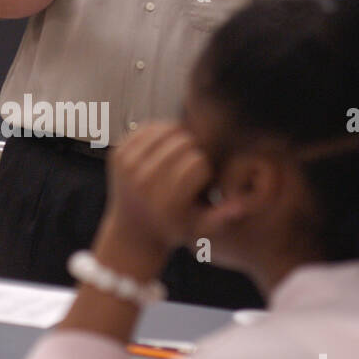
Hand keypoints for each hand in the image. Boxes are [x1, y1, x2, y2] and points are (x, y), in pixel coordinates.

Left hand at [101, 122, 213, 255]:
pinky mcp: (118, 154)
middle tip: (193, 164)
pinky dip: (162, 132)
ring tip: (183, 154)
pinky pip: (149, 127)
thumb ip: (223, 217)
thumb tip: (241, 205)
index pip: (198, 163)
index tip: (202, 181)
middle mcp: (143, 184)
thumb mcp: (200, 229)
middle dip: (195, 151)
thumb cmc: (174, 227)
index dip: (207, 168)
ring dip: (180, 138)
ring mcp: (127, 166)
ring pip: (168, 130)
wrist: (133, 231)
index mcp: (165, 202)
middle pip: (184, 143)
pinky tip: (167, 146)